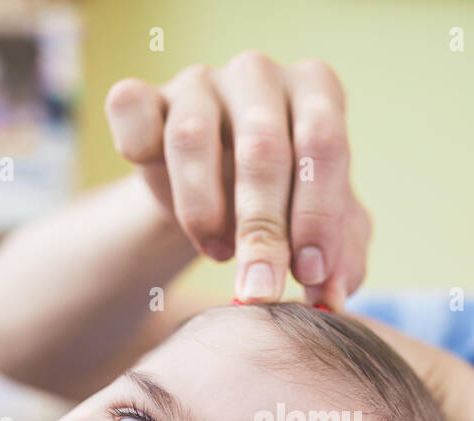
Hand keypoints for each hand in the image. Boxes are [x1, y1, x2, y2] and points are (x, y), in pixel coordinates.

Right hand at [104, 51, 371, 310]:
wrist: (217, 200)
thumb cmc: (284, 208)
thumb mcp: (323, 236)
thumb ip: (342, 260)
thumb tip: (332, 294)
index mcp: (317, 90)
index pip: (323, 143)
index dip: (318, 215)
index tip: (308, 275)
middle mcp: (259, 74)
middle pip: (262, 147)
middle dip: (262, 231)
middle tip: (260, 290)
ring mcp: (199, 80)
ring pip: (192, 138)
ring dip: (201, 210)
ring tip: (217, 254)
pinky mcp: (146, 96)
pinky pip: (132, 109)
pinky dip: (138, 147)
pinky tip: (158, 191)